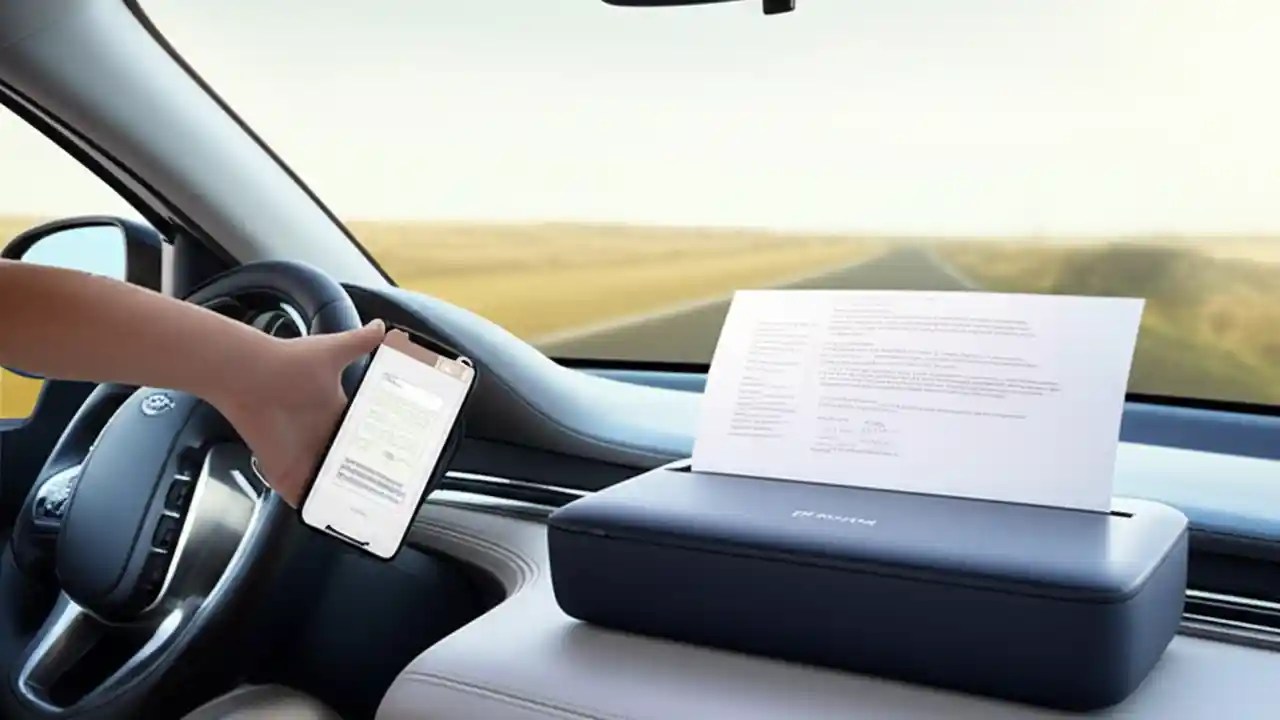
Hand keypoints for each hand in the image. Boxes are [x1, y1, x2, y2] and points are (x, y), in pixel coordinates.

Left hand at [212, 320, 385, 506]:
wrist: (247, 374)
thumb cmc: (288, 362)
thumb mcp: (334, 350)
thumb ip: (360, 341)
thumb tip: (383, 326)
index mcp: (334, 412)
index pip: (361, 434)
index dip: (378, 445)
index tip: (401, 456)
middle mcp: (321, 436)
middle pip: (348, 462)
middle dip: (368, 476)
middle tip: (395, 492)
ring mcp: (304, 457)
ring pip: (330, 484)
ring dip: (347, 497)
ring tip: (373, 513)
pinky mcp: (287, 473)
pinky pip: (305, 500)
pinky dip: (317, 512)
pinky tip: (337, 524)